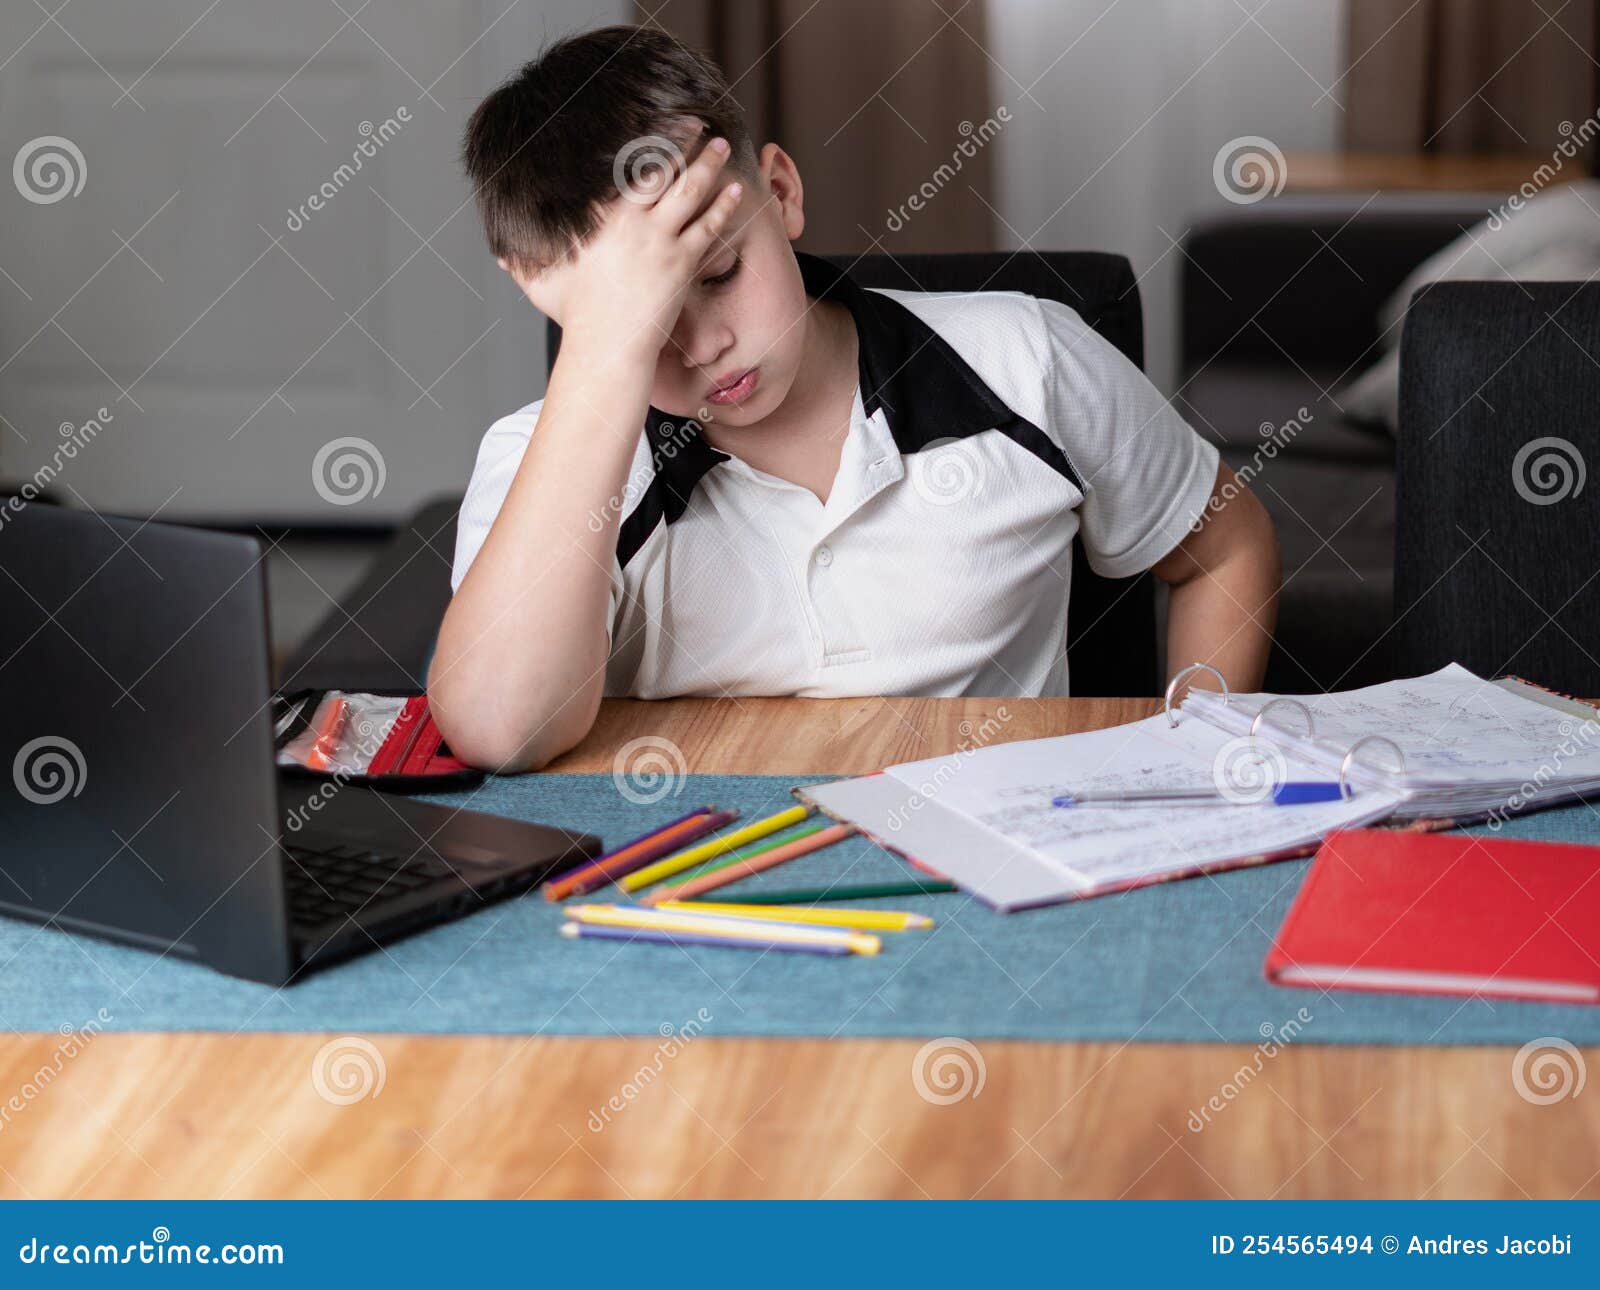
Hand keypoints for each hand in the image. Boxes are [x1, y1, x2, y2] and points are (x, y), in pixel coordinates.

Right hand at [506, 138, 743, 362]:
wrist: (608, 345)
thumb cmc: (576, 318)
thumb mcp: (542, 284)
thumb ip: (522, 264)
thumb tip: (499, 257)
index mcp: (600, 218)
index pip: (626, 168)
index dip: (647, 142)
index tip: (659, 126)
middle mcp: (631, 221)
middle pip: (662, 168)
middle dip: (682, 140)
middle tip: (698, 122)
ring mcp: (659, 239)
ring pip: (690, 189)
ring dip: (708, 163)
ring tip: (722, 145)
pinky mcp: (681, 261)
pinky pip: (708, 225)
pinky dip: (723, 205)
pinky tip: (736, 190)